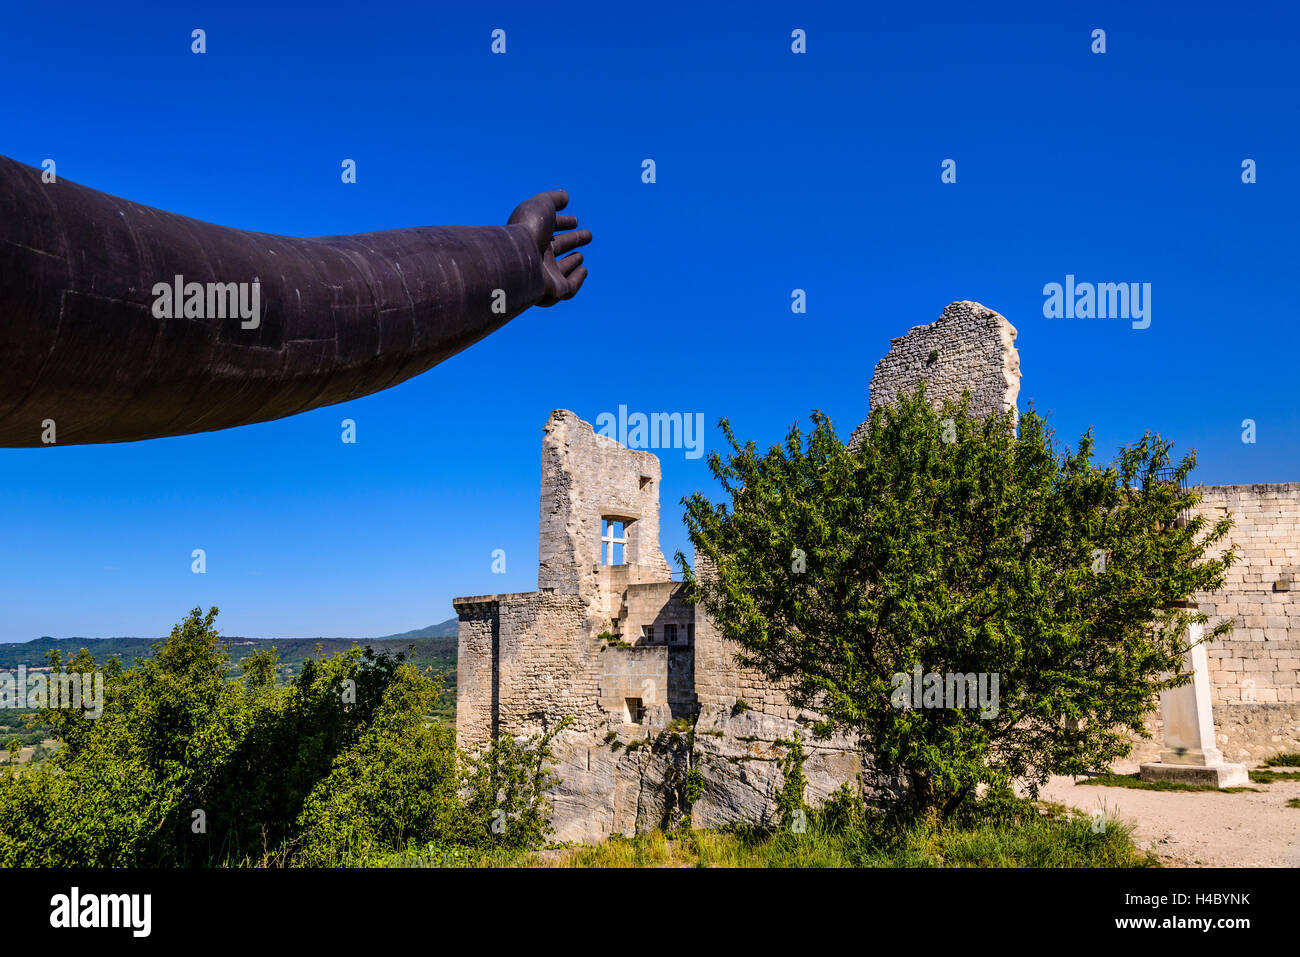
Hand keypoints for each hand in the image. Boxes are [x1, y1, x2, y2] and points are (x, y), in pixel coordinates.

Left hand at [507, 189, 590, 306]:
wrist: (519, 261)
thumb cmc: (527, 230)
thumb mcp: (542, 206)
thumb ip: (554, 198)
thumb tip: (565, 196)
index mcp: (533, 234)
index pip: (550, 227)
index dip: (563, 222)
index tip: (575, 220)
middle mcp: (537, 255)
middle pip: (557, 247)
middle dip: (573, 239)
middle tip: (588, 235)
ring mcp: (545, 274)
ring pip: (560, 269)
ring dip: (572, 261)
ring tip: (581, 255)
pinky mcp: (554, 291)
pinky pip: (568, 288)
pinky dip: (577, 279)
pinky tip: (584, 269)